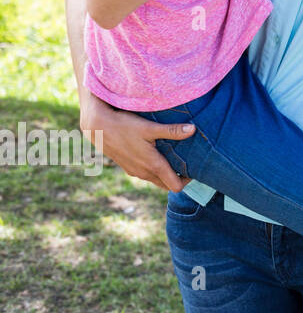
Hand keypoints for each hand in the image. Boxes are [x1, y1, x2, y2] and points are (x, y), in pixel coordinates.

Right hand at [79, 92, 193, 191]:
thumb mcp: (150, 127)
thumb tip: (193, 130)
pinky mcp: (127, 167)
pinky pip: (145, 174)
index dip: (188, 180)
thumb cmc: (124, 126)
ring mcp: (134, 171)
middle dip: (178, 177)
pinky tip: (156, 154)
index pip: (175, 186)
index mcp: (153, 166)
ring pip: (155, 179)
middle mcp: (144, 173)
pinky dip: (154, 169)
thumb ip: (172, 131)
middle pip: (166, 185)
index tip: (194, 168)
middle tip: (187, 163)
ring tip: (174, 157)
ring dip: (166, 173)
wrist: (98, 128)